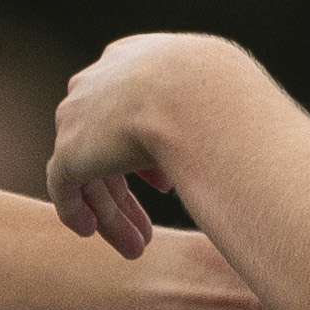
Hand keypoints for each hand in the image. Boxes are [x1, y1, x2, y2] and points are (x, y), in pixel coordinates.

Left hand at [48, 33, 215, 254]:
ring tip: (134, 249)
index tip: (163, 184)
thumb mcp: (225, 94)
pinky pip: (65, 187)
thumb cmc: (230, 100)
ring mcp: (81, 115)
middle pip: (105, 142)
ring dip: (110, 211)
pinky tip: (89, 232)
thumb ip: (217, 114)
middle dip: (125, 190)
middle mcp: (102, 82)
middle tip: (146, 228)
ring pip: (87, 170)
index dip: (145, 151)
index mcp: (139, 60)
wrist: (199, 100)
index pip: (129, 107)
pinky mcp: (69, 149)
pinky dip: (76, 210)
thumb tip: (244, 136)